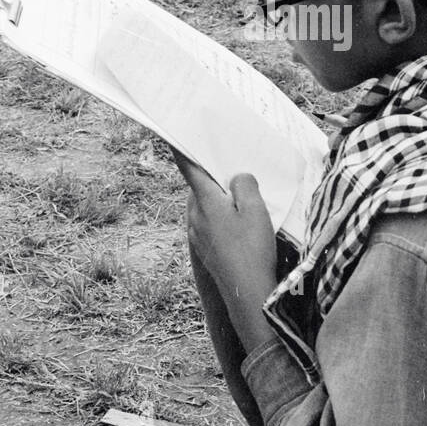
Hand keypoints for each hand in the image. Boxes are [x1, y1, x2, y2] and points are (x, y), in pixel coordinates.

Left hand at [172, 154, 277, 348]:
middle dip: (213, 176)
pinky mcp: (205, 249)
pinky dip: (222, 218)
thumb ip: (244, 184)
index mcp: (205, 201)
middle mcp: (195, 216)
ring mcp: (198, 234)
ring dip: (219, 199)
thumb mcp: (255, 209)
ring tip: (244, 202)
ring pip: (205, 206)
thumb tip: (236, 179)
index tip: (170, 132)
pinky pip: (210, 224)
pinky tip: (242, 227)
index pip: (189, 167)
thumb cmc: (252, 249)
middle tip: (234, 169)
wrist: (247, 293)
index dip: (180, 148)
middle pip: (200, 186)